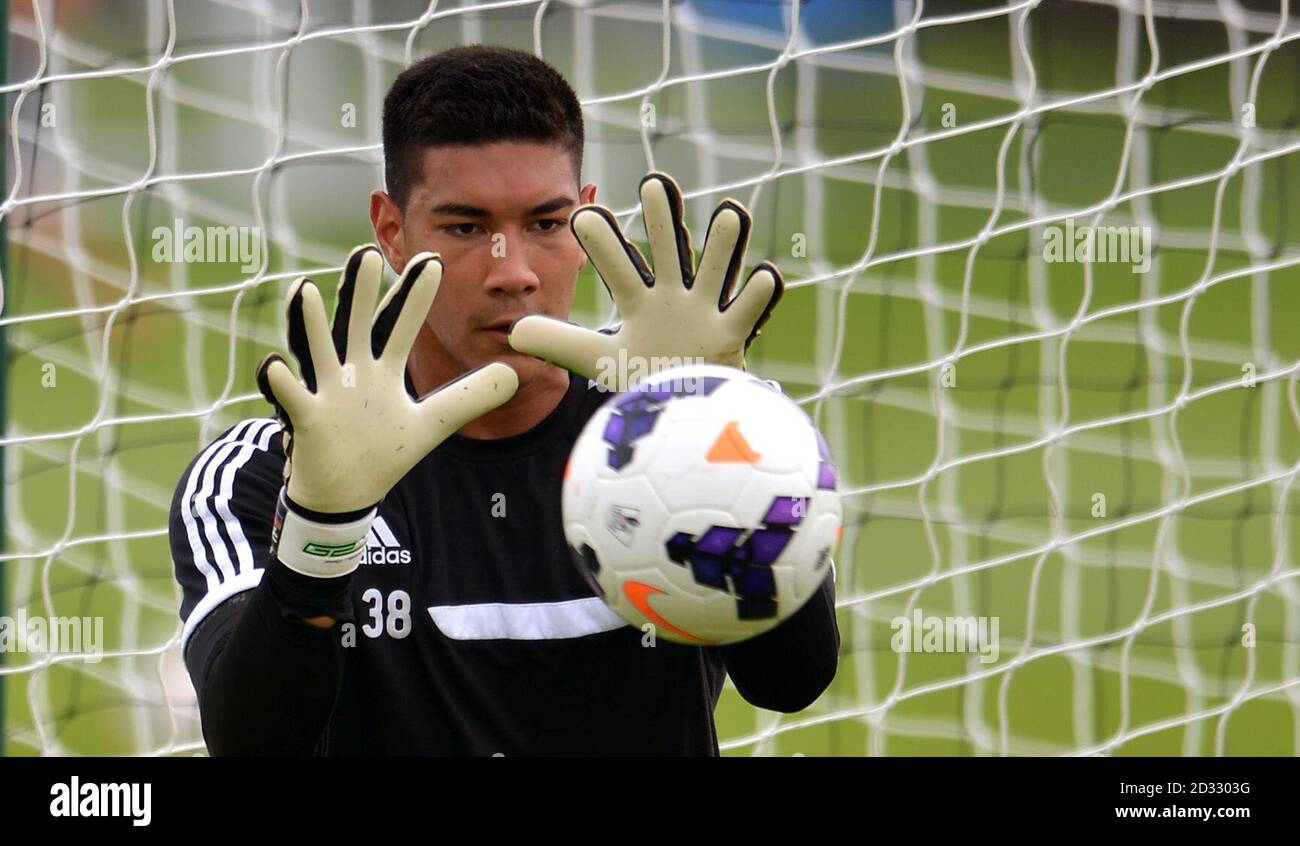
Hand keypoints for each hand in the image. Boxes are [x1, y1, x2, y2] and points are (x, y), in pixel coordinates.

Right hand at [256, 245, 517, 575]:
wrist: (345, 494)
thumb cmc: (382, 452)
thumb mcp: (432, 424)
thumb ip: (468, 397)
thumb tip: (513, 376)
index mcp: (381, 371)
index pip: (401, 325)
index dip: (415, 296)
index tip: (432, 260)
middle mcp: (351, 373)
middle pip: (356, 325)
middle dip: (360, 293)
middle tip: (366, 252)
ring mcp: (326, 393)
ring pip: (316, 351)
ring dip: (309, 323)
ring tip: (305, 289)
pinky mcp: (306, 420)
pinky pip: (290, 398)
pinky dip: (279, 383)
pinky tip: (273, 363)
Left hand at [507, 172, 783, 388]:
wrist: (685, 409)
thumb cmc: (645, 379)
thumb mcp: (597, 360)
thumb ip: (558, 342)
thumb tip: (511, 332)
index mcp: (642, 301)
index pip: (617, 265)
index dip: (601, 242)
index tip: (582, 213)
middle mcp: (674, 298)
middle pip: (668, 251)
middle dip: (663, 218)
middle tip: (654, 182)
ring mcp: (705, 313)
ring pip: (717, 269)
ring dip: (724, 244)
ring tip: (730, 212)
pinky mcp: (731, 336)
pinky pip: (748, 310)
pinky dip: (759, 293)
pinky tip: (766, 273)